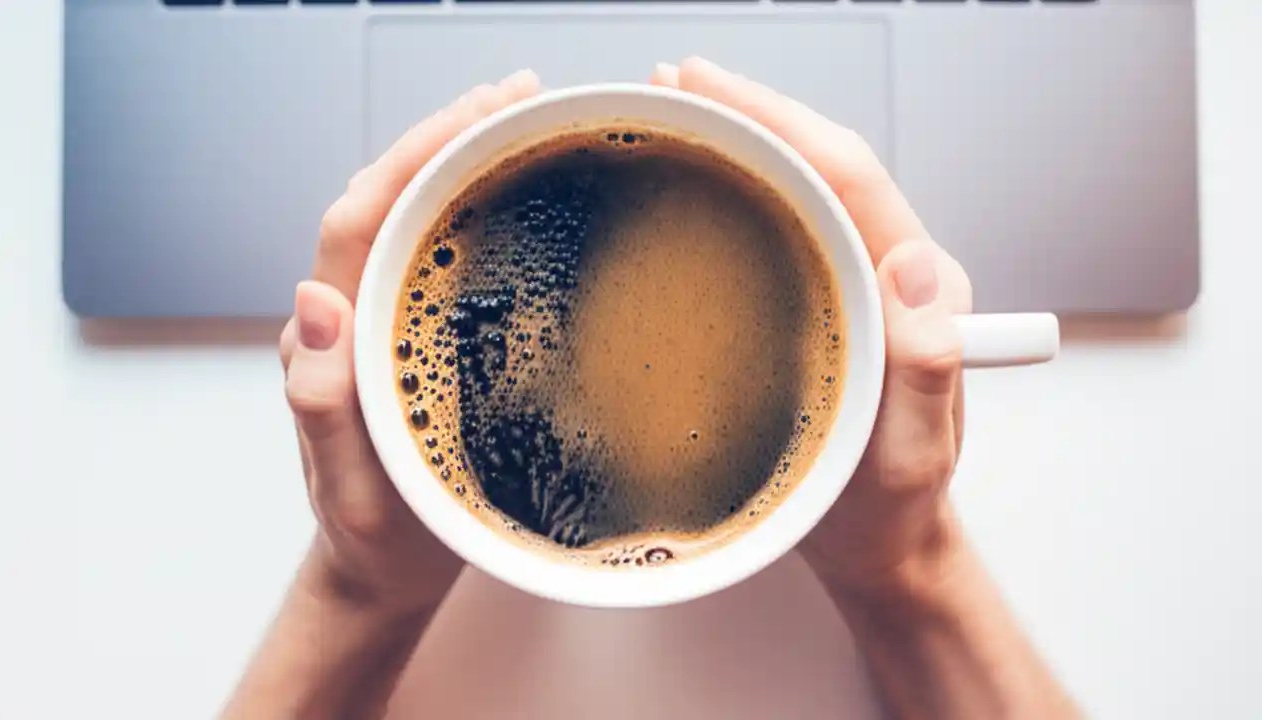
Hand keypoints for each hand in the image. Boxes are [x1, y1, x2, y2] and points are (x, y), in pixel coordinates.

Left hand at [277, 70, 541, 616]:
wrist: (381, 570)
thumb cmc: (372, 536)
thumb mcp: (349, 488)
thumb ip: (319, 404)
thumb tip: (311, 302)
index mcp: (333, 339)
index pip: (360, 218)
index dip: (413, 153)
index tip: (481, 110)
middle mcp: (350, 315)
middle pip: (385, 198)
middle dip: (443, 135)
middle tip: (518, 95)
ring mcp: (380, 323)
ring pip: (408, 218)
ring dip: (456, 160)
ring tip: (518, 122)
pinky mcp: (411, 338)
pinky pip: (432, 254)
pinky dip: (468, 208)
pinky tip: (510, 194)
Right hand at [654, 59, 973, 596]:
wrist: (881, 543)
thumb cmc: (890, 508)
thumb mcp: (911, 452)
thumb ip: (926, 364)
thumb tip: (915, 263)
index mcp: (918, 290)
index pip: (849, 174)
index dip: (780, 118)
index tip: (710, 86)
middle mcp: (888, 272)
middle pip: (822, 162)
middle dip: (751, 111)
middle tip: (671, 84)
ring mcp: (854, 284)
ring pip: (801, 187)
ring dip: (742, 141)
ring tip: (674, 114)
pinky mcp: (824, 303)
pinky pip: (784, 228)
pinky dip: (738, 191)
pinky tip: (695, 183)